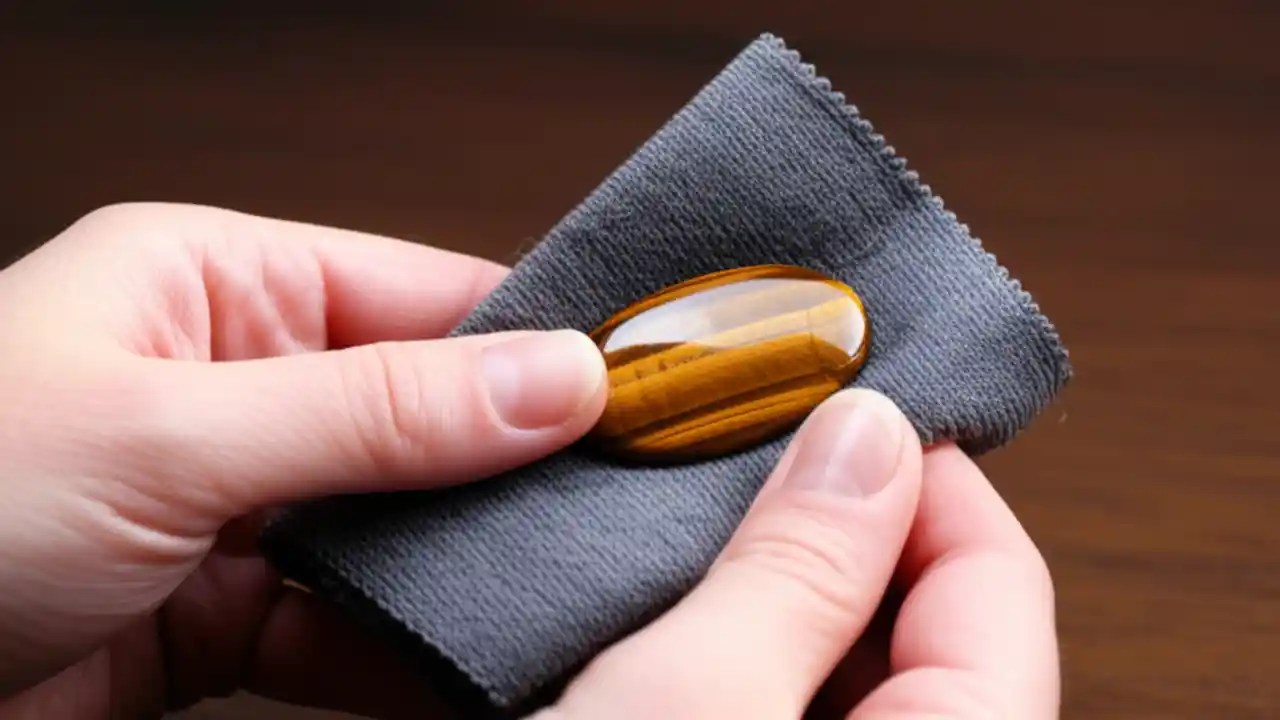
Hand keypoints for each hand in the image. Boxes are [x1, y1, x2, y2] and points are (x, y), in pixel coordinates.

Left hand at [0, 203, 607, 717]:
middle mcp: (235, 382)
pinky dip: (404, 653)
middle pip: (423, 415)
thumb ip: (377, 410)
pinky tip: (467, 671)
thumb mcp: (171, 434)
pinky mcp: (220, 610)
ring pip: (395, 528)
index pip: (423, 294)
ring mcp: (234, 500)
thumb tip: (552, 377)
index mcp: (217, 285)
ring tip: (567, 594)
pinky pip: (344, 623)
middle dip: (513, 469)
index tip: (640, 391)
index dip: (536, 341)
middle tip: (625, 508)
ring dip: (466, 570)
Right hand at [536, 390, 1059, 718]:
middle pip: (923, 611)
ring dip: (767, 574)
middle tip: (737, 448)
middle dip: (833, 519)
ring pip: (838, 648)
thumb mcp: (694, 700)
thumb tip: (869, 429)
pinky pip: (774, 688)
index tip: (829, 402)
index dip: (922, 472)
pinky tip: (654, 594)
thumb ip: (797, 566)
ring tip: (684, 511)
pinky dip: (728, 632)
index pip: (998, 582)